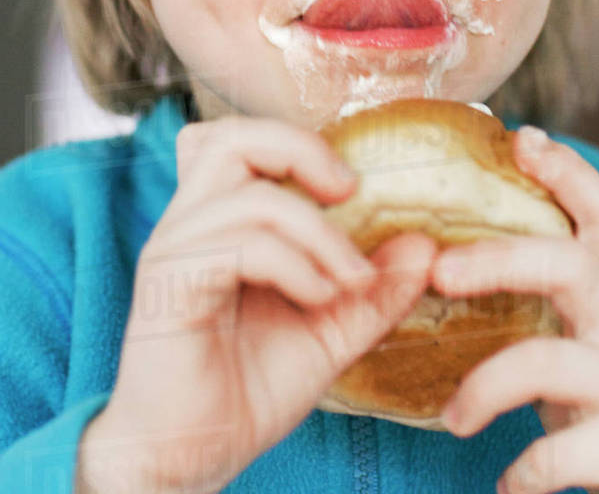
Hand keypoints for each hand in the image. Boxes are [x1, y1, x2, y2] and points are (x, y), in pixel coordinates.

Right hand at [92, 115, 437, 493]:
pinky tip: (318, 298)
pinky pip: (240, 245)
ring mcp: (175, 251)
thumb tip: (426, 246)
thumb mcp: (326, 334)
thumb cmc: (243, 392)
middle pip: (232, 136)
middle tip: (349, 192)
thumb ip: (372, 292)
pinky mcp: (172, 287)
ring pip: (249, 194)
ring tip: (351, 280)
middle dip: (301, 150)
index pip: (240, 139)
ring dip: (317, 232)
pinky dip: (294, 264)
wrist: (184, 462)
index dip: (294, 142)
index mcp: (217, 221)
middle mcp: (189, 223)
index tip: (349, 187)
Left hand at [430, 124, 598, 493]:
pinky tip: (506, 486)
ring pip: (549, 361)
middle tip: (439, 271)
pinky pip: (558, 455)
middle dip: (499, 258)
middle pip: (571, 264)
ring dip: (485, 387)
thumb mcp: (584, 338)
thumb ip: (537, 296)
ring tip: (453, 419)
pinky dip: (521, 474)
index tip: (523, 138)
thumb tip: (436, 251)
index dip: (568, 171)